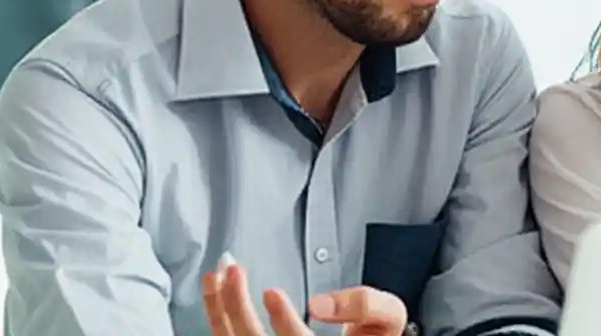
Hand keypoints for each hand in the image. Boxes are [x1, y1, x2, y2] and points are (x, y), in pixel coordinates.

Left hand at [202, 256, 408, 335]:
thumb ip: (364, 305)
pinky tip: (214, 290)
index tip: (271, 291)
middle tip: (234, 271)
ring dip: (219, 308)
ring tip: (215, 276)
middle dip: (238, 307)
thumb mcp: (386, 318)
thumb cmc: (375, 335)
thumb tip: (320, 304)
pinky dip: (217, 315)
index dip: (283, 320)